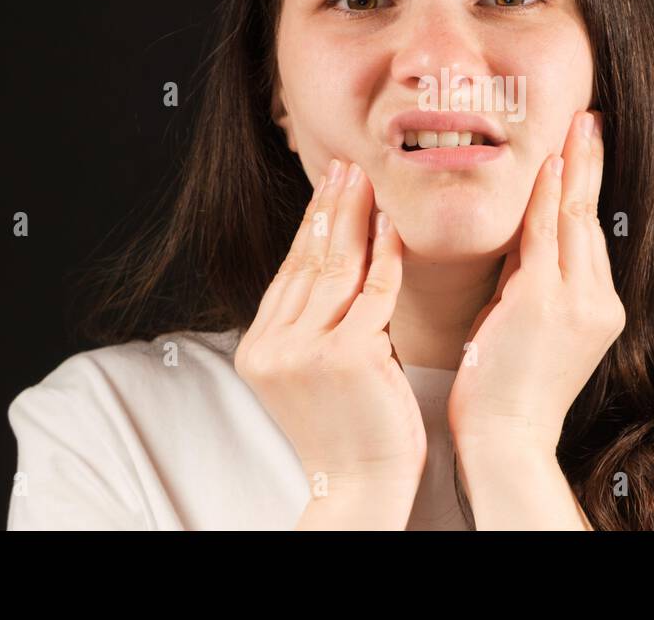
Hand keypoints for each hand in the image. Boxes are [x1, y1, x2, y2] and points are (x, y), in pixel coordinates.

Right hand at [234, 159, 426, 519]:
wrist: (359, 486)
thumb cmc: (352, 431)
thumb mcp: (317, 370)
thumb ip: (316, 324)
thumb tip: (334, 267)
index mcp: (261, 346)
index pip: (290, 271)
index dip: (310, 225)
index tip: (327, 188)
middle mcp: (275, 343)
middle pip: (308, 260)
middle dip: (329, 207)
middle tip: (344, 166)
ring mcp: (307, 349)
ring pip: (336, 266)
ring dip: (354, 216)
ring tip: (364, 179)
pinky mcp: (347, 355)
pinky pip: (373, 290)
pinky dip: (385, 253)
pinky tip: (393, 224)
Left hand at [447, 110, 625, 457]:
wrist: (506, 439)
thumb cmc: (505, 389)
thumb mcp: (524, 324)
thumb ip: (528, 280)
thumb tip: (519, 238)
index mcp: (596, 310)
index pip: (587, 236)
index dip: (584, 189)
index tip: (583, 151)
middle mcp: (597, 302)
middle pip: (590, 218)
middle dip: (589, 165)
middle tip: (589, 120)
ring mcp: (576, 302)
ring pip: (573, 220)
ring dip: (574, 167)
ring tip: (577, 126)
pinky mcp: (546, 304)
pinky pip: (544, 237)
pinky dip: (546, 198)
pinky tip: (550, 163)